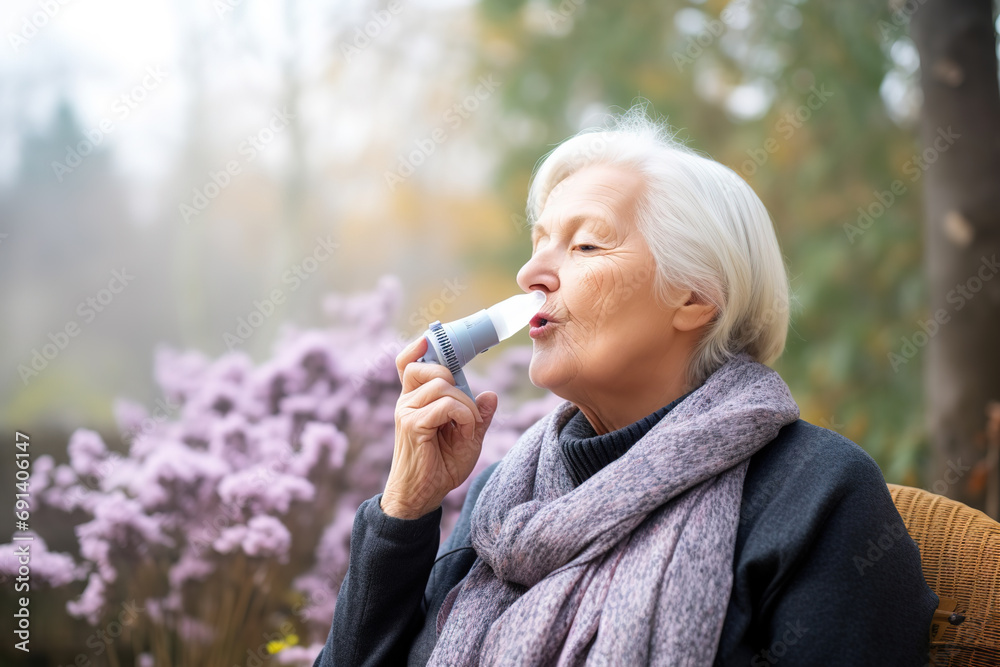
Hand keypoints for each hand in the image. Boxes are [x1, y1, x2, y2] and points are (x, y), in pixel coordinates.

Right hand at [381, 335, 498, 519]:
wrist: (422, 497)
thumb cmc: (440, 467)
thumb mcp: (468, 438)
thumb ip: (479, 415)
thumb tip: (491, 393)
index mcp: (414, 399)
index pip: (408, 362)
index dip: (418, 346)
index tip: (432, 338)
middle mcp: (406, 401)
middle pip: (424, 366)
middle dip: (451, 376)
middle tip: (465, 405)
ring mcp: (406, 411)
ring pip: (442, 385)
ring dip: (465, 403)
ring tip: (467, 425)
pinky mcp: (411, 424)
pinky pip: (446, 405)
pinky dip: (464, 416)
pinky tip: (465, 432)